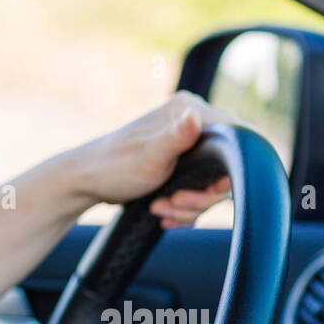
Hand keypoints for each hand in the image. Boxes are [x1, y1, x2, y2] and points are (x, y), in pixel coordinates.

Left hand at [70, 90, 239, 229]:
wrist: (86, 182)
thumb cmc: (113, 166)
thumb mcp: (148, 156)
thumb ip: (176, 138)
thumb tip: (194, 115)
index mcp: (189, 109)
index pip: (237, 139)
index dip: (228, 171)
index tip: (207, 190)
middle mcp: (192, 122)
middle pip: (225, 167)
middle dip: (201, 195)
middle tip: (173, 203)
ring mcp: (187, 144)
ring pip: (211, 184)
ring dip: (189, 205)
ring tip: (160, 209)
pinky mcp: (182, 164)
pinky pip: (199, 191)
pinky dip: (184, 208)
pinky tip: (163, 214)